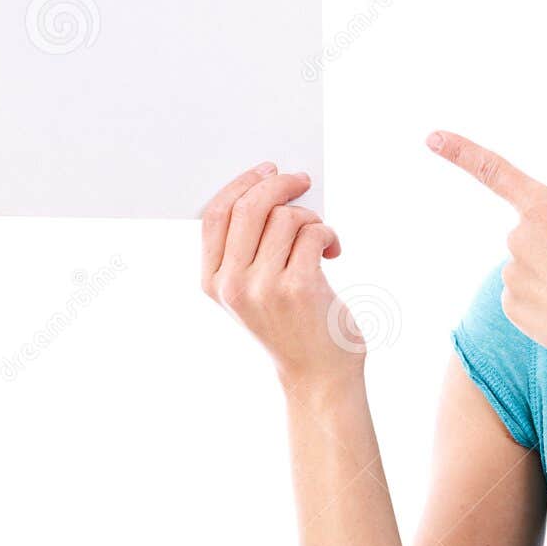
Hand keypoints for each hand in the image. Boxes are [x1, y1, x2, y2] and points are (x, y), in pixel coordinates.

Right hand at [201, 162, 359, 392]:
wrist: (318, 376)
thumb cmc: (289, 325)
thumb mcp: (250, 292)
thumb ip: (247, 248)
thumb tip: (270, 188)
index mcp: (212, 282)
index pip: (215, 215)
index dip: (242, 184)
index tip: (268, 170)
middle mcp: (232, 285)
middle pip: (249, 208)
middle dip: (279, 184)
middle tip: (301, 180)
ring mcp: (264, 287)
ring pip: (285, 217)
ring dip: (310, 218)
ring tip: (319, 238)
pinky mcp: (298, 288)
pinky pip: (312, 232)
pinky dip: (327, 233)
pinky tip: (334, 251)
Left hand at [427, 130, 546, 368]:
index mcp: (544, 209)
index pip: (495, 171)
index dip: (461, 152)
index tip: (432, 137)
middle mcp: (518, 237)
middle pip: (531, 235)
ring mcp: (511, 274)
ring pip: (529, 268)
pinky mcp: (510, 306)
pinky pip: (525, 297)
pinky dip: (545, 303)